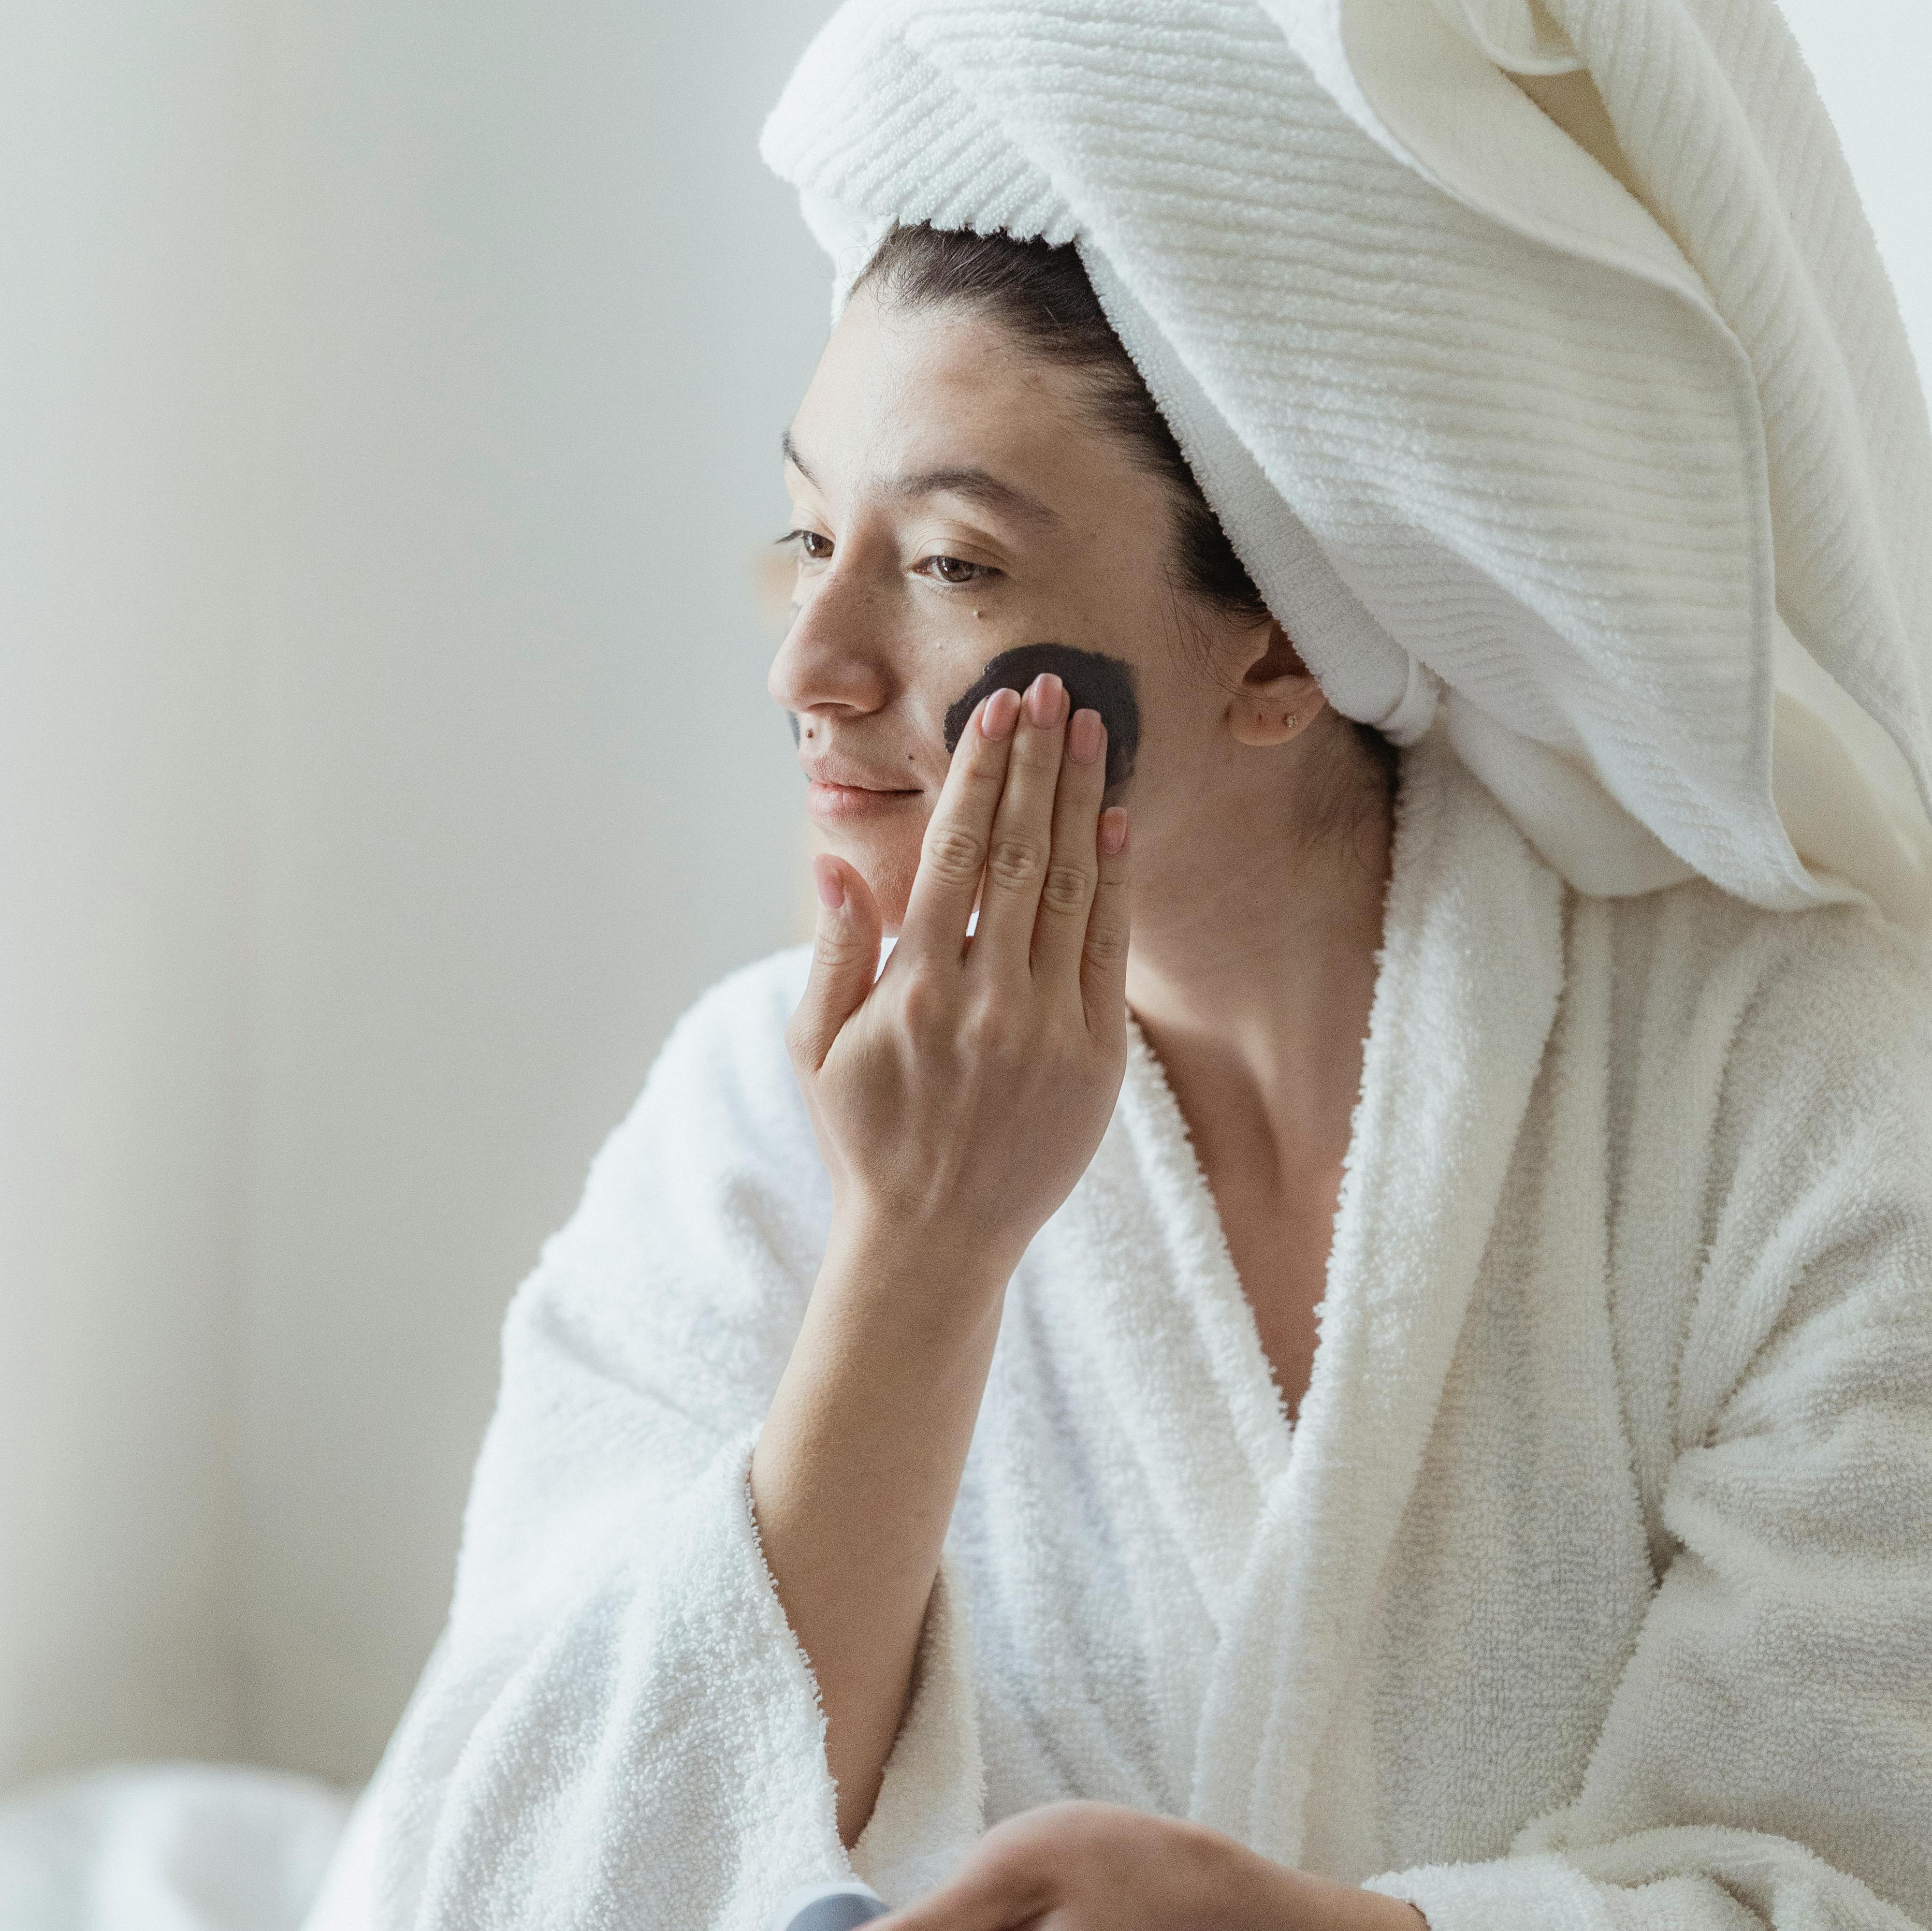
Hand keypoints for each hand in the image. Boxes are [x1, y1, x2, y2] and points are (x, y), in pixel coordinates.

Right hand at [789, 673, 1131, 1278]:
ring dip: (1084, 801)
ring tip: (1094, 731)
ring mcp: (1048, 1029)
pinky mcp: (1096, 1059)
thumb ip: (833, 948)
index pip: (954, 851)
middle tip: (1055, 689)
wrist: (935, 1241)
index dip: (980, 773)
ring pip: (1071, 888)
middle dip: (1039, 762)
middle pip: (1019, 851)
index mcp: (914, 990)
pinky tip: (1115, 823)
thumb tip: (833, 857)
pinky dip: (1113, 880)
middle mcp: (987, 1001)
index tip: (997, 712)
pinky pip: (1108, 949)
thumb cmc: (866, 1135)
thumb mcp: (816, 1046)